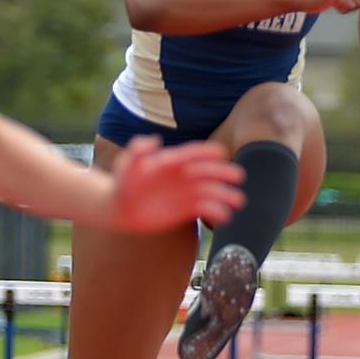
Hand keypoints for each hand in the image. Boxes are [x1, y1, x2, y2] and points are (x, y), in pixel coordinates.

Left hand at [105, 136, 244, 232]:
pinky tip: (223, 217)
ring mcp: (189, 192)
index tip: (221, 153)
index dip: (207, 152)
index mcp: (173, 161)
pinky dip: (217, 213)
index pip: (193, 153)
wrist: (121, 208)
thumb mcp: (126, 165)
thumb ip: (137, 152)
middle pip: (210, 172)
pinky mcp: (189, 209)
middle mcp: (185, 175)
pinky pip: (207, 210)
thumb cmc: (123, 183)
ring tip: (237, 201)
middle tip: (238, 177)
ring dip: (227, 195)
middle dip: (224, 173)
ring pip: (213, 192)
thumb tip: (154, 140)